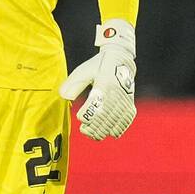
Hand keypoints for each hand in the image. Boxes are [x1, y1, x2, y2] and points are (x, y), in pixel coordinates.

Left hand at [60, 20, 135, 139]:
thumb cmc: (97, 66)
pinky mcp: (130, 104)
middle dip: (93, 127)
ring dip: (103, 131)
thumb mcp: (84, 70)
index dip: (87, 114)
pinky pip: (125, 122)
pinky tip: (108, 132)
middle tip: (84, 130)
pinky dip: (116, 130)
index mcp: (104, 83)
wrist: (120, 59)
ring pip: (114, 122)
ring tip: (92, 134)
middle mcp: (116, 93)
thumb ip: (73, 83)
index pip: (95, 104)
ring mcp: (125, 100)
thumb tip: (63, 96)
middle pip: (104, 117)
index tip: (80, 118)